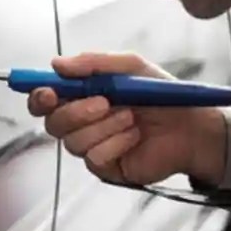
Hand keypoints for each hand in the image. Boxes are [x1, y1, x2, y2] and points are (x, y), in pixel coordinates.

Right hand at [26, 52, 226, 185]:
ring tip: (131, 117)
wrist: (191, 126)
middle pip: (53, 123)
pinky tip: (135, 136)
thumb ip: (93, 63)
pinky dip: (116, 143)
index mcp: (82, 95)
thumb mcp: (130, 67)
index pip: (46, 100)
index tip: (48, 92)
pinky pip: (94, 157)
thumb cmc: (161, 95)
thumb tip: (56, 64)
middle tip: (105, 101)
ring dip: (104, 126)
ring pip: (74, 141)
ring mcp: (92, 146)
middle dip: (76, 111)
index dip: (39, 97)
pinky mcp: (106, 167)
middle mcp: (82, 122)